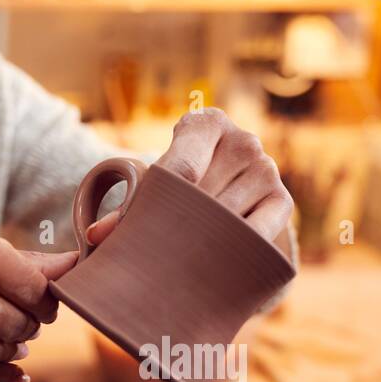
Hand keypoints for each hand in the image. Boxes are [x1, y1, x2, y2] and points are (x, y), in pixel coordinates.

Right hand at [0, 219, 77, 381]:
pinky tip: (9, 368)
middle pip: (18, 324)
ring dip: (11, 350)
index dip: (48, 301)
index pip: (33, 286)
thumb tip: (76, 265)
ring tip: (2, 336)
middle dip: (29, 326)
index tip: (41, 301)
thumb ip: (17, 259)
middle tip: (19, 320)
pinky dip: (0, 377)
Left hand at [86, 108, 293, 247]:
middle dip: (179, 225)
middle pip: (203, 197)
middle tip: (160, 247)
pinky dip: (234, 250)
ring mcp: (268, 169)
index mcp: (206, 124)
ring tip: (184, 249)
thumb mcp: (154, 184)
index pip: (180, 168)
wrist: (224, 188)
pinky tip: (216, 257)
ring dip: (204, 239)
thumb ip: (127, 206)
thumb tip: (97, 236)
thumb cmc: (179, 182)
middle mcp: (243, 141)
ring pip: (226, 219)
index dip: (160, 204)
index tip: (142, 228)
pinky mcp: (282, 201)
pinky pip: (256, 235)